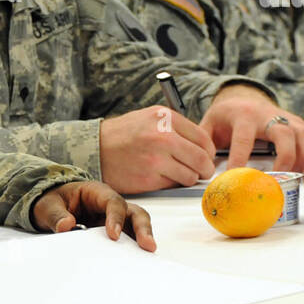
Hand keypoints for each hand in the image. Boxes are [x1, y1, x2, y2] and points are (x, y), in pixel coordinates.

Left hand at [31, 181, 155, 251]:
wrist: (52, 206)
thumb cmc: (53, 201)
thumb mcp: (48, 206)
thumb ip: (56, 215)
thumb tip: (66, 226)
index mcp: (96, 193)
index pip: (113, 202)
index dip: (116, 217)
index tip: (114, 235)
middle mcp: (110, 205)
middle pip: (134, 213)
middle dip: (143, 228)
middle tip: (147, 245)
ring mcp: (115, 219)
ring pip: (136, 226)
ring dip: (143, 240)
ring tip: (148, 257)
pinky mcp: (113, 233)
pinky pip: (128, 239)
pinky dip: (133, 249)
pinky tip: (135, 262)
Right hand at [98, 105, 215, 192]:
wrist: (95, 148)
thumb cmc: (124, 135)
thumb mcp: (151, 119)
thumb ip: (177, 129)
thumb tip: (204, 148)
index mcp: (166, 117)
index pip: (204, 139)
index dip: (208, 152)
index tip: (203, 158)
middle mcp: (163, 136)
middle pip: (203, 159)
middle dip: (204, 169)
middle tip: (199, 171)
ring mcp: (156, 158)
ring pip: (190, 175)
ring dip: (186, 178)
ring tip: (173, 172)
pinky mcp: (149, 178)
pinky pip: (173, 185)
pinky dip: (169, 184)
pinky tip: (157, 176)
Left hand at [200, 84, 303, 171]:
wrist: (245, 98)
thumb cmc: (227, 115)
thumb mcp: (209, 124)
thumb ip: (204, 143)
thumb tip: (205, 166)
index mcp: (244, 115)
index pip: (244, 138)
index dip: (240, 158)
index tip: (236, 176)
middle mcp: (270, 115)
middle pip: (285, 134)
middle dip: (284, 158)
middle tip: (277, 179)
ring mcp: (289, 119)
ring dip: (302, 159)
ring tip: (294, 178)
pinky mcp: (300, 125)